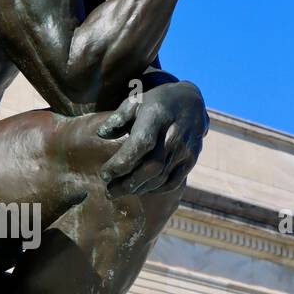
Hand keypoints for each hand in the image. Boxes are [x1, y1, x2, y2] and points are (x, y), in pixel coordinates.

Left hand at [95, 80, 206, 194]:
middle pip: (151, 167)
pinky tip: (140, 188)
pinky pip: (173, 182)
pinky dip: (155, 189)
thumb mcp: (136, 101)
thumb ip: (118, 117)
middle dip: (127, 183)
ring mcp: (185, 148)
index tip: (104, 174)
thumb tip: (101, 134)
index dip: (121, 163)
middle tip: (108, 191)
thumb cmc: (157, 102)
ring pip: (161, 177)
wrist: (192, 101)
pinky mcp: (192, 159)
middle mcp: (173, 134)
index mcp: (156, 116)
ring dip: (138, 189)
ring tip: (119, 192)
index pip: (140, 145)